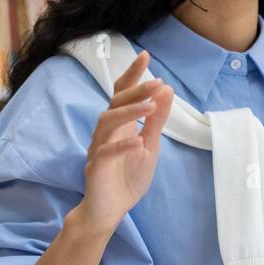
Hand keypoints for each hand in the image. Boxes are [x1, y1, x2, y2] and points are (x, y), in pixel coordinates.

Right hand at [75, 50, 173, 231]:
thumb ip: (156, 119)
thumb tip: (167, 88)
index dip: (132, 74)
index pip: (123, 92)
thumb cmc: (127, 175)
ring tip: (150, 106)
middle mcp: (106, 131)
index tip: (145, 55)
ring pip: (107, 122)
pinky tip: (138, 142)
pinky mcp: (96, 168)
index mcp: (119, 124)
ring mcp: (98, 148)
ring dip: (129, 112)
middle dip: (135, 90)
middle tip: (157, 82)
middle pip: (115, 102)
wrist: (109, 210)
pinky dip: (122, 146)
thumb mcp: (149, 144)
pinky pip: (106, 153)